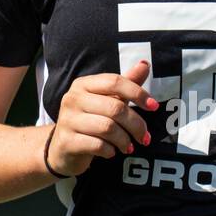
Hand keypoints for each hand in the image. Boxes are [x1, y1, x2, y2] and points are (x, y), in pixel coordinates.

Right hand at [48, 59, 159, 176]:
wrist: (62, 148)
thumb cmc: (89, 120)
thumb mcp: (107, 100)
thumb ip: (125, 84)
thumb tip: (145, 64)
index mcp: (83, 84)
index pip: (114, 81)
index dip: (137, 92)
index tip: (154, 106)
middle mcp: (73, 98)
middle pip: (115, 108)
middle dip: (136, 124)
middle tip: (144, 137)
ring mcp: (68, 120)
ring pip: (108, 128)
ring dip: (124, 140)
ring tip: (127, 146)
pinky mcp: (67, 141)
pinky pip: (98, 145)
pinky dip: (111, 150)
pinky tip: (111, 152)